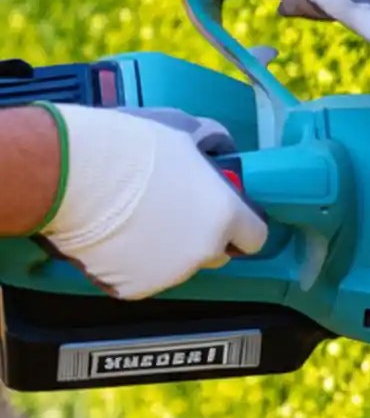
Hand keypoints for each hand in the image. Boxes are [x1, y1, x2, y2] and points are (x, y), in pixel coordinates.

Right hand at [35, 104, 267, 300]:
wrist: (67, 174)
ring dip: (165, 250)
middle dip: (202, 237)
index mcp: (224, 216)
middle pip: (215, 253)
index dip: (240, 227)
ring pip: (178, 266)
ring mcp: (170, 274)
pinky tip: (113, 237)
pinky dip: (131, 264)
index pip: (254, 237)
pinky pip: (142, 278)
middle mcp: (204, 251)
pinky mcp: (135, 289)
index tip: (224, 217)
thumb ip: (212, 143)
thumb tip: (221, 147)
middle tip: (170, 211)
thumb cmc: (127, 146)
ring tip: (132, 219)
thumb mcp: (182, 128)